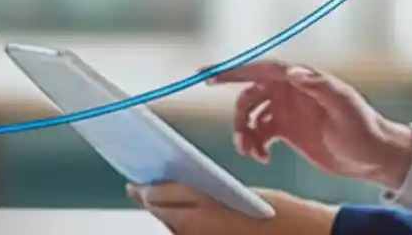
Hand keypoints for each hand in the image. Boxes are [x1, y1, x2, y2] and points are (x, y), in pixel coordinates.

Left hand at [128, 184, 336, 234]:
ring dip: (165, 217)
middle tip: (137, 190)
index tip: (135, 182)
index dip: (145, 189)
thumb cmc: (275, 211)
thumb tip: (176, 188)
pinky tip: (180, 220)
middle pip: (161, 214)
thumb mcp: (235, 193)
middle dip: (149, 201)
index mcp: (204, 207)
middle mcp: (199, 229)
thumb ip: (203, 193)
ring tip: (158, 203)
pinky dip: (181, 230)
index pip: (160, 196)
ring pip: (172, 229)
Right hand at [207, 59, 411, 189]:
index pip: (259, 68)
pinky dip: (254, 145)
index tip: (208, 75)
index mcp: (300, 79)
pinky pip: (258, 134)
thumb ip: (320, 86)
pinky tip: (262, 157)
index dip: (232, 70)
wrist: (374, 156)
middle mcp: (289, 91)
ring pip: (250, 116)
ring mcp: (286, 111)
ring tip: (252, 152)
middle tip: (240, 136)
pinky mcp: (286, 131)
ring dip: (244, 133)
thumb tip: (292, 72)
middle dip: (238, 115)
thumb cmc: (364, 128)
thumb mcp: (345, 106)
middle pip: (249, 95)